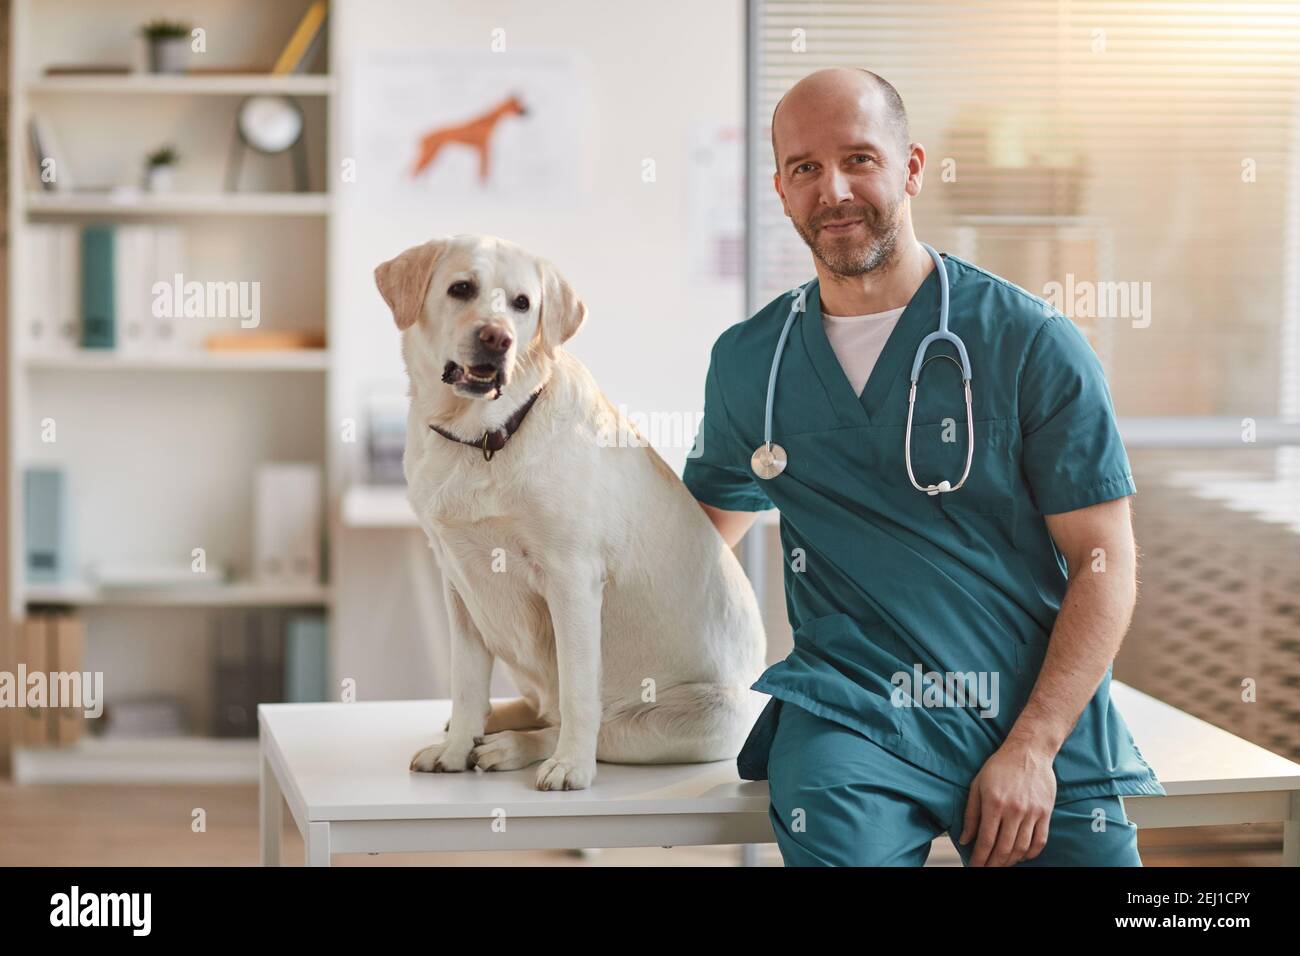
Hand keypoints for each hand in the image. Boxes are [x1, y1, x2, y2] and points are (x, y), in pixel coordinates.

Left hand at [958, 740, 1056, 865]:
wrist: (1029, 751)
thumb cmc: (999, 766)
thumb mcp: (977, 785)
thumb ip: (971, 814)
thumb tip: (964, 839)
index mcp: (994, 803)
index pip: (986, 840)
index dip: (980, 858)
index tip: (974, 866)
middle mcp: (1014, 810)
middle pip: (1004, 848)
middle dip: (994, 864)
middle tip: (987, 868)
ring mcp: (1032, 812)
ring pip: (1022, 848)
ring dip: (1010, 861)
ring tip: (1001, 864)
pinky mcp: (1045, 813)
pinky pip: (1040, 841)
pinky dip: (1031, 854)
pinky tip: (1021, 856)